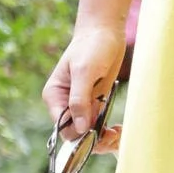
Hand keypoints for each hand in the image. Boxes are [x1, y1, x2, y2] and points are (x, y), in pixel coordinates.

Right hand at [43, 21, 126, 141]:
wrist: (105, 32)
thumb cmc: (91, 46)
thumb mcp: (85, 71)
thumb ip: (80, 100)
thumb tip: (80, 128)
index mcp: (55, 96)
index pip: (62, 127)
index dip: (79, 135)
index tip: (97, 133)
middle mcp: (65, 104)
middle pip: (75, 134)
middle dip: (92, 140)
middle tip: (112, 136)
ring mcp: (81, 105)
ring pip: (87, 134)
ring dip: (102, 139)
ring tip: (117, 134)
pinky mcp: (95, 103)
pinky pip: (98, 125)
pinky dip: (108, 131)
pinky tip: (118, 130)